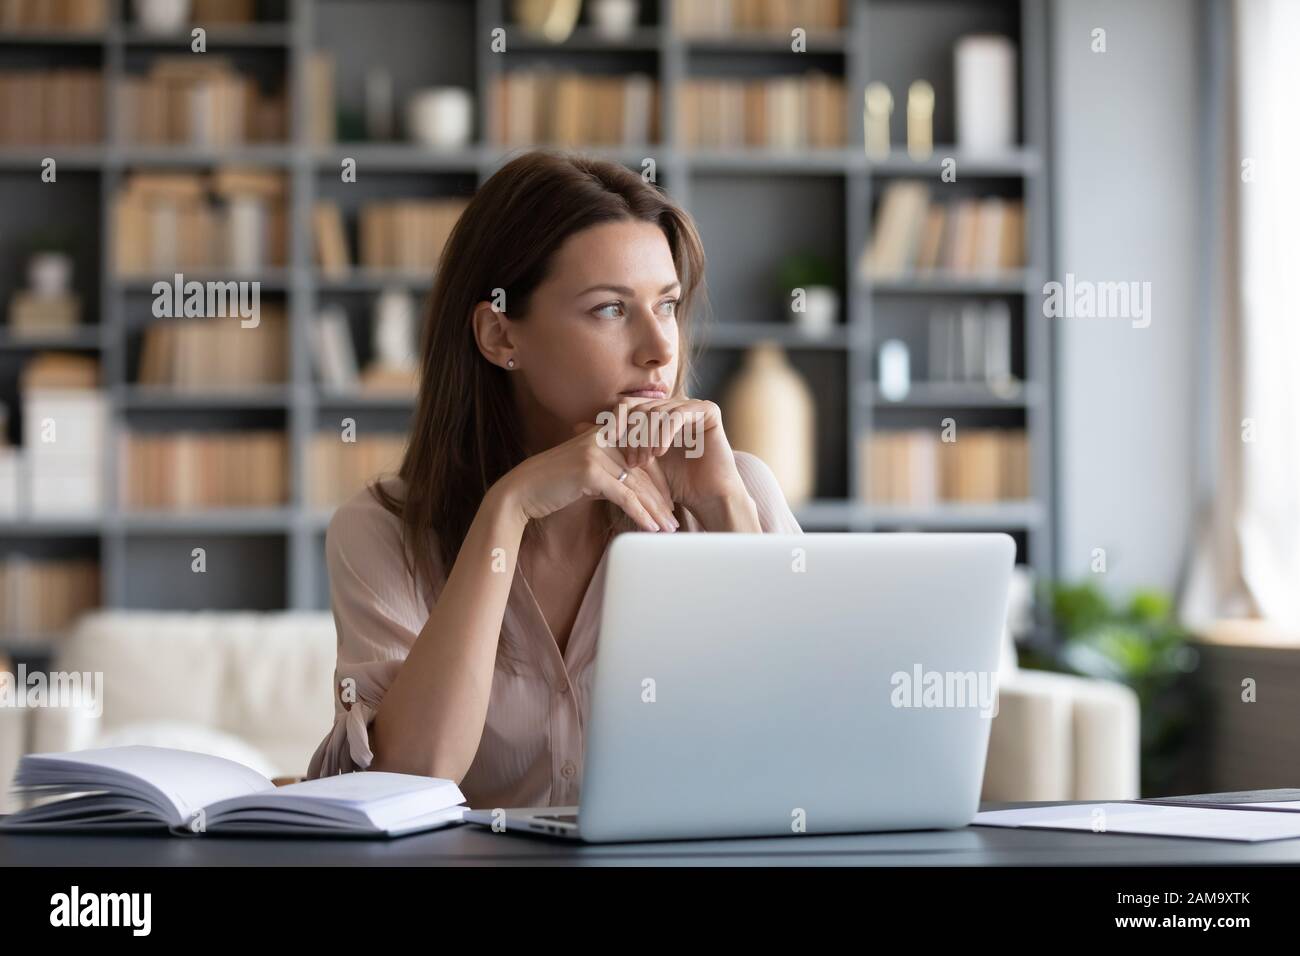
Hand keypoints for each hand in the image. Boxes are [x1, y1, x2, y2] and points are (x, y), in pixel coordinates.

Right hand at [491, 422, 678, 533]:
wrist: (521, 492)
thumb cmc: (553, 485)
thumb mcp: (586, 473)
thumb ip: (610, 473)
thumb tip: (635, 490)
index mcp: (604, 434)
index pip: (642, 456)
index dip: (659, 482)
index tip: (670, 504)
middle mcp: (603, 438)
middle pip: (643, 471)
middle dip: (661, 499)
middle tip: (675, 520)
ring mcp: (596, 453)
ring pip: (637, 485)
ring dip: (655, 510)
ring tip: (669, 529)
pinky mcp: (590, 472)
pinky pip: (624, 496)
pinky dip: (641, 514)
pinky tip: (651, 528)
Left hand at [613, 398, 749, 518]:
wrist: (707, 498)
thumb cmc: (673, 484)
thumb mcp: (637, 462)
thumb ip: (613, 442)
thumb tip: (577, 425)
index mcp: (659, 413)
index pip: (629, 406)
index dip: (616, 422)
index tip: (606, 442)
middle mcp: (675, 405)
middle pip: (641, 407)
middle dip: (632, 435)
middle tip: (631, 461)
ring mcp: (692, 406)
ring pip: (657, 411)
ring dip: (646, 438)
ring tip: (644, 461)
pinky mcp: (708, 411)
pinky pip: (678, 415)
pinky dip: (664, 434)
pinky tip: (659, 453)